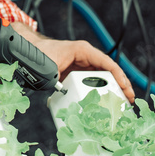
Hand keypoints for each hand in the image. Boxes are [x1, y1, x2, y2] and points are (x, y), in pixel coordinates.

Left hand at [12, 22, 134, 102]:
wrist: (26, 50)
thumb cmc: (37, 54)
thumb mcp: (49, 67)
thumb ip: (57, 79)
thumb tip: (64, 94)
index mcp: (82, 50)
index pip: (107, 63)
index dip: (119, 77)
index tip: (126, 90)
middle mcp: (85, 57)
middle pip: (108, 72)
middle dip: (119, 86)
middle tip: (128, 101)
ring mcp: (82, 65)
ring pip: (102, 78)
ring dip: (111, 90)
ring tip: (121, 105)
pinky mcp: (77, 73)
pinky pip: (92, 82)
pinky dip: (99, 91)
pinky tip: (104, 103)